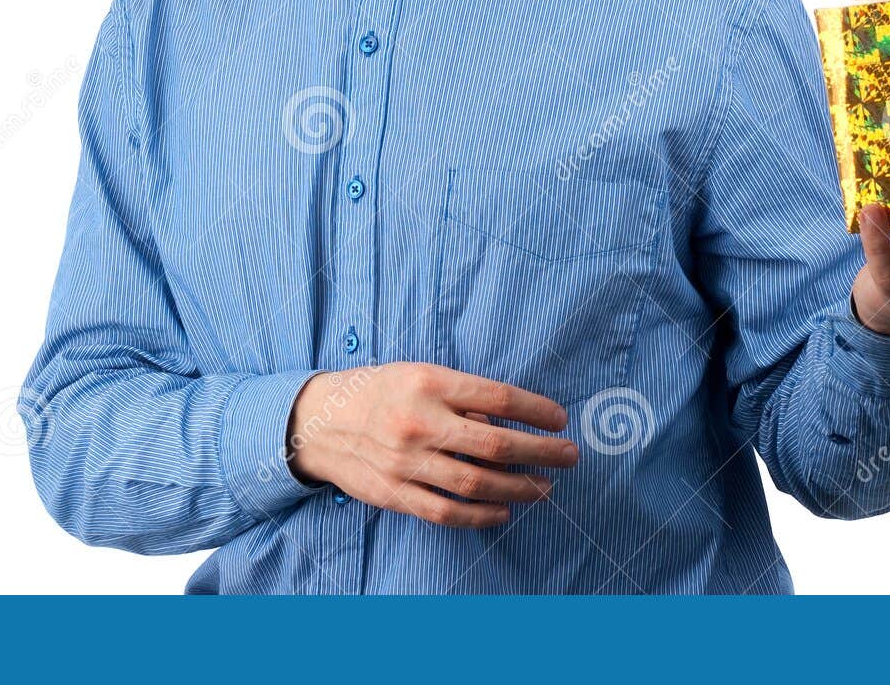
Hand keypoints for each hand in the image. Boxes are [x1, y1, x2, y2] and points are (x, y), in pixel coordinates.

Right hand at [285, 362, 579, 527]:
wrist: (319, 420)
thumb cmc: (380, 391)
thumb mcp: (419, 375)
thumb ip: (461, 397)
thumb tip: (509, 423)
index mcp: (429, 383)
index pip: (497, 397)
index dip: (535, 410)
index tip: (560, 419)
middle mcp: (419, 422)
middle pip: (495, 444)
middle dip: (541, 452)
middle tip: (569, 456)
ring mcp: (405, 462)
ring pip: (476, 483)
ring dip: (519, 487)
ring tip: (544, 486)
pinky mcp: (394, 493)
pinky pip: (446, 511)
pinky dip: (480, 515)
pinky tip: (504, 510)